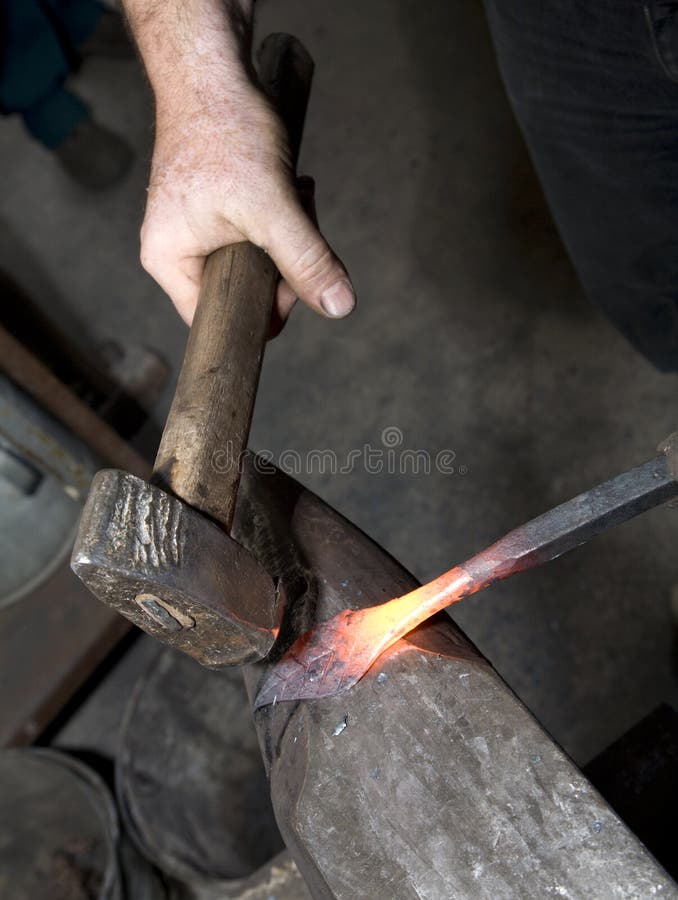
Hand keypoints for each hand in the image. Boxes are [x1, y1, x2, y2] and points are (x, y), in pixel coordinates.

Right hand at [140, 81, 354, 327]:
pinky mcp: (215, 210)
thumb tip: (338, 305)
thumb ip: (305, 260)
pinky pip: (256, 235)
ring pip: (256, 262)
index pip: (219, 319)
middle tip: (292, 223)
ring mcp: (195, 230)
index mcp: (168, 263)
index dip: (263, 310)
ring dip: (287, 237)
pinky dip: (280, 218)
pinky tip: (286, 187)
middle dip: (281, 266)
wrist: (214, 70)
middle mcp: (175, 252)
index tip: (292, 280)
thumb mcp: (272, 207)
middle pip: (242, 292)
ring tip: (289, 197)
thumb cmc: (224, 131)